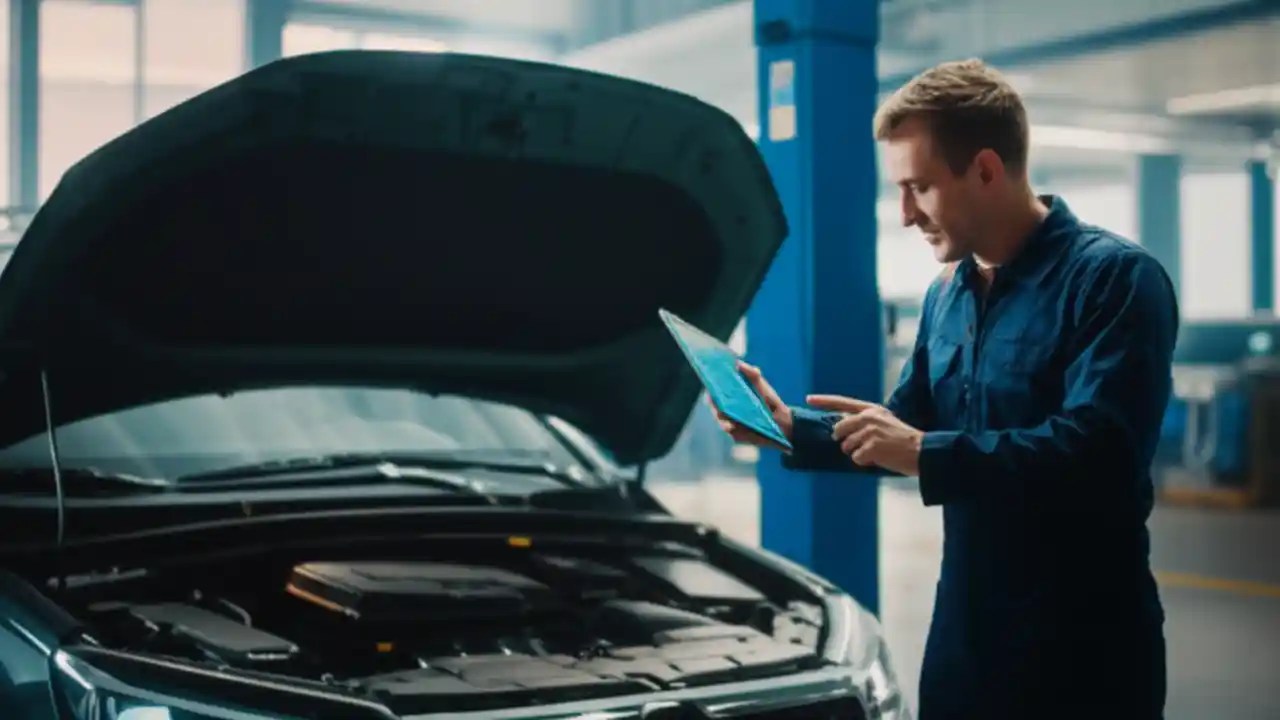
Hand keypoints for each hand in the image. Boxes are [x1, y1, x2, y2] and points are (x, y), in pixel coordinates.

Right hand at [706, 361, 793, 450]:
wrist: (782, 421)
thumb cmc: (769, 401)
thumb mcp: (762, 386)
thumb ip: (752, 375)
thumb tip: (738, 363)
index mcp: (731, 396)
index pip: (715, 392)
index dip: (711, 388)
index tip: (709, 385)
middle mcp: (727, 409)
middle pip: (714, 406)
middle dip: (713, 405)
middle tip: (713, 401)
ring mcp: (730, 422)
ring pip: (720, 420)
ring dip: (720, 419)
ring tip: (725, 419)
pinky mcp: (735, 435)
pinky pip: (729, 432)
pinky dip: (728, 428)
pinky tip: (730, 427)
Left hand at [807, 395, 922, 475]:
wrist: (921, 450)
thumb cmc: (902, 439)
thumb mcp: (884, 422)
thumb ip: (864, 422)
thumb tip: (842, 427)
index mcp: (872, 409)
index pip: (843, 402)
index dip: (824, 401)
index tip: (809, 399)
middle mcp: (869, 417)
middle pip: (839, 429)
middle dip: (843, 440)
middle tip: (857, 446)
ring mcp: (869, 432)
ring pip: (846, 446)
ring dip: (857, 453)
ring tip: (876, 452)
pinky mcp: (872, 447)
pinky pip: (856, 458)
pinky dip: (864, 462)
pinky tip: (878, 459)